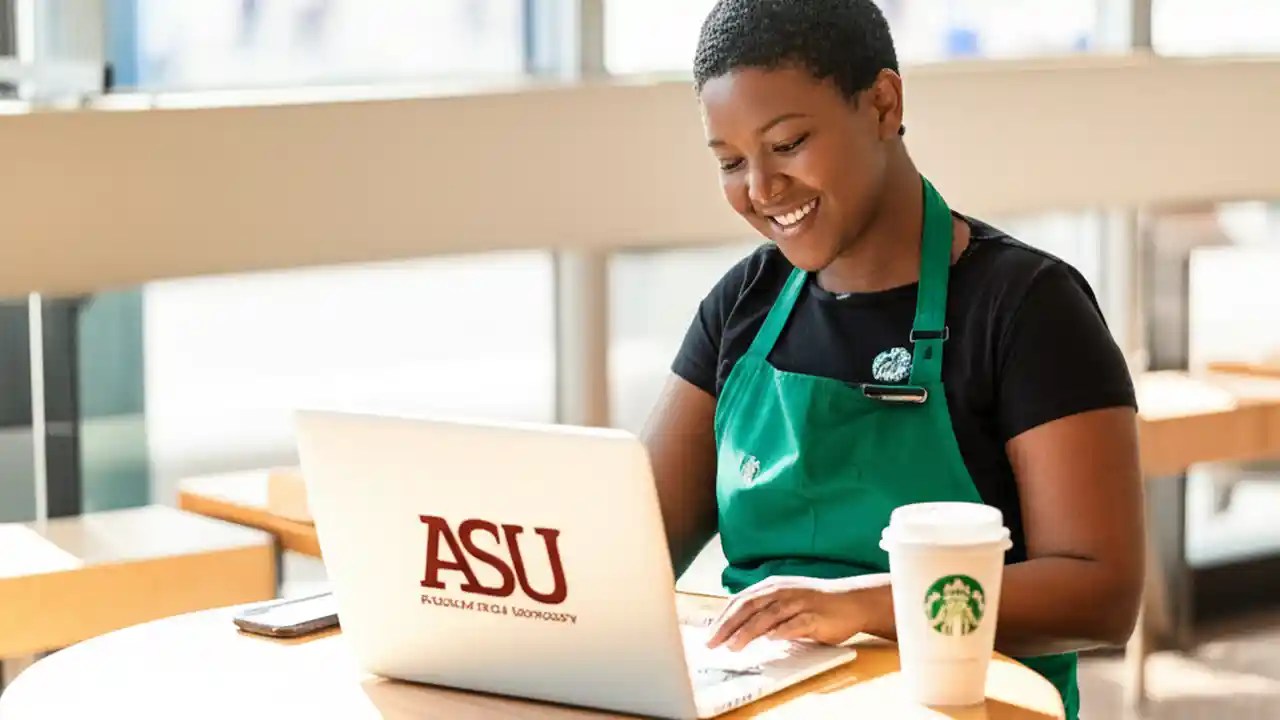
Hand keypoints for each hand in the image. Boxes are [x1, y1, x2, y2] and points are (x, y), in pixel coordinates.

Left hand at [707, 574, 891, 650]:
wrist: (851, 601)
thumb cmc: (814, 604)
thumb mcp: (784, 603)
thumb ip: (763, 612)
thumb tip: (735, 628)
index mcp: (771, 586)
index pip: (740, 601)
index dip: (723, 618)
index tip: (709, 636)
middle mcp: (782, 591)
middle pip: (749, 607)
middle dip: (728, 626)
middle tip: (713, 643)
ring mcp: (799, 602)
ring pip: (768, 615)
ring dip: (749, 631)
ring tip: (734, 646)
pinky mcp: (815, 615)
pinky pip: (796, 623)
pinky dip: (783, 630)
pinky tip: (771, 639)